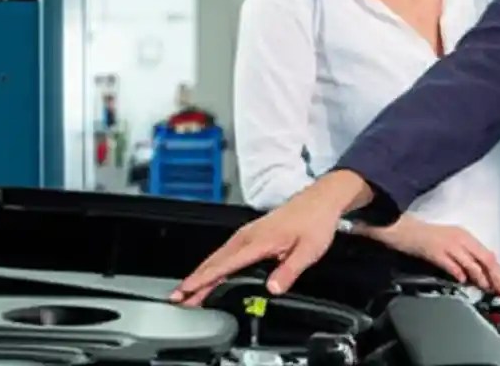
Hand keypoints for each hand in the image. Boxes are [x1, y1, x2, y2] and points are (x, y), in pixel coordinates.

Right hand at [170, 171, 368, 306]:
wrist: (322, 200)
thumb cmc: (316, 222)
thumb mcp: (308, 251)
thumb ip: (288, 270)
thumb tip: (272, 288)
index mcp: (259, 240)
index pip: (225, 265)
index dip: (204, 280)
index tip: (187, 292)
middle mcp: (248, 235)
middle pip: (215, 261)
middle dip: (194, 281)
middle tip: (177, 298)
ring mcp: (248, 233)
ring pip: (218, 256)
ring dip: (201, 274)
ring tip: (187, 291)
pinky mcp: (252, 233)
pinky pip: (226, 252)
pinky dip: (213, 265)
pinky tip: (210, 275)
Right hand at [363, 217, 499, 304]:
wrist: (402, 228)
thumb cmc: (425, 240)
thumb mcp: (451, 249)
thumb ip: (466, 262)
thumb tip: (480, 280)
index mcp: (469, 240)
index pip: (493, 262)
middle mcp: (463, 240)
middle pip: (489, 262)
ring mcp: (450, 244)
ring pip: (472, 262)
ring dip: (483, 277)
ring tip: (492, 291)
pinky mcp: (434, 249)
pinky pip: (450, 262)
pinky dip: (458, 271)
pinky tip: (464, 281)